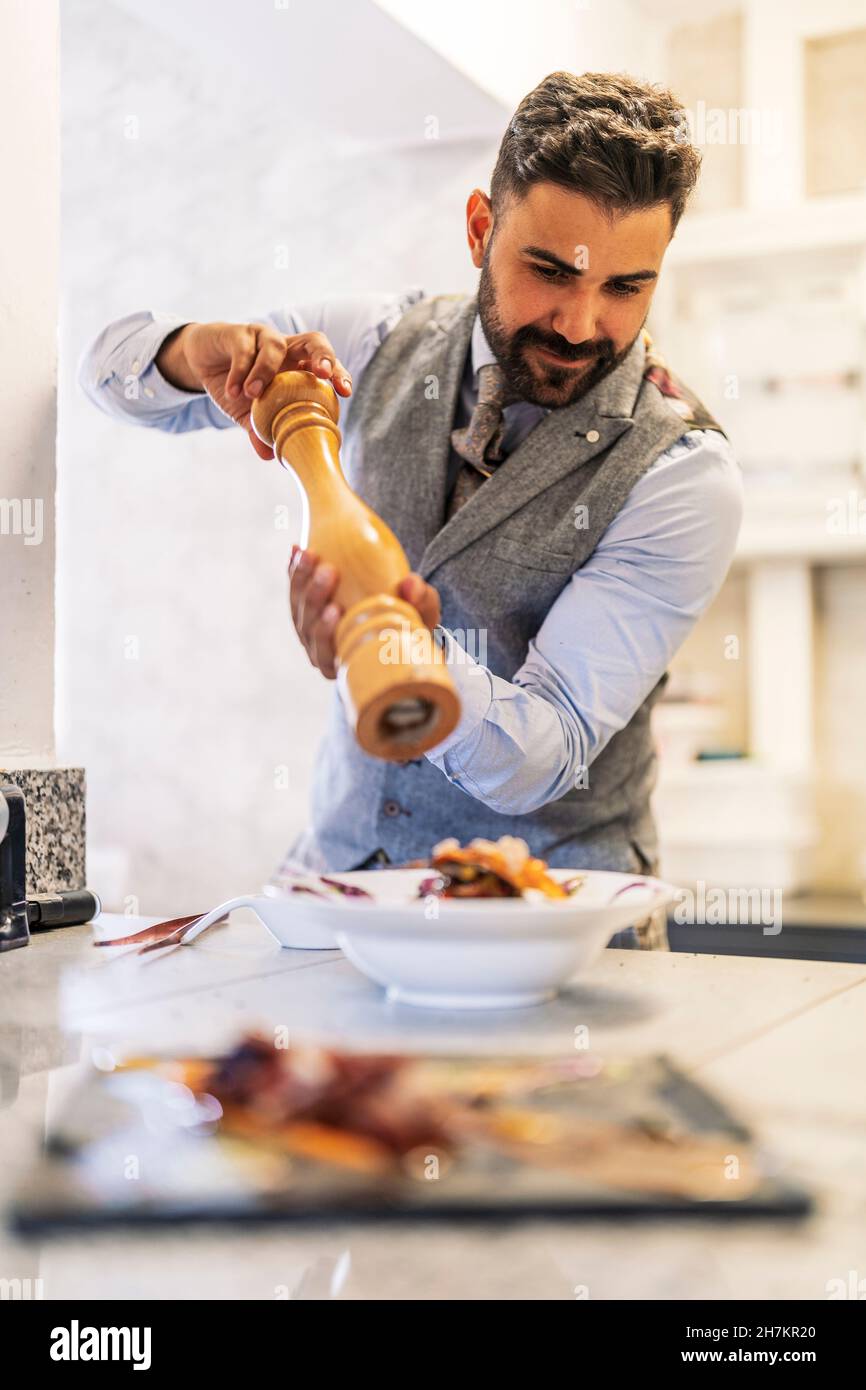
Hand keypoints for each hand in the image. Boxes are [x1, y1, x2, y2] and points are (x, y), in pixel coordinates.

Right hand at [162, 322, 351, 459]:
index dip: (338, 375)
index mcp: (296, 365)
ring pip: (275, 346)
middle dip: (323, 357)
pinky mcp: (236, 334)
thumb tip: (271, 456)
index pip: (325, 365)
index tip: (344, 392)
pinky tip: (232, 391)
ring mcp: (262, 337)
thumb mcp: (248, 412)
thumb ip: (260, 429)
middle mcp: (285, 347)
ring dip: (266, 371)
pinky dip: (239, 371)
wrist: (202, 362)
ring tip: (252, 395)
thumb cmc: (236, 385)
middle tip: (322, 375)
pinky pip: (243, 350)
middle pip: (314, 341)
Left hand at [289, 547, 441, 679]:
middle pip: (307, 626)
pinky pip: (295, 590)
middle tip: (329, 571)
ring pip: (297, 607)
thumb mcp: (422, 616)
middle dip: (314, 597)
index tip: (337, 610)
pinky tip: (296, 549)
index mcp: (346, 662)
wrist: (394, 618)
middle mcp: (322, 651)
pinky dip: (294, 570)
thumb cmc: (410, 625)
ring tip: (310, 554)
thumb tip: (410, 586)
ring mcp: (310, 631)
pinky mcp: (305, 610)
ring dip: (301, 580)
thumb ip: (422, 601)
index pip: (325, 652)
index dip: (325, 633)